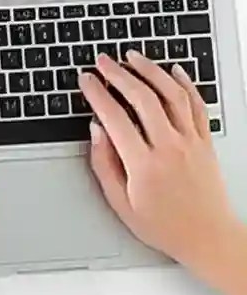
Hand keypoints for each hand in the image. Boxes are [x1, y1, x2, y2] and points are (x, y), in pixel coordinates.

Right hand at [79, 51, 236, 267]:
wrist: (208, 236)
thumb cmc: (164, 226)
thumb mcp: (121, 203)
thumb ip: (104, 165)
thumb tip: (96, 132)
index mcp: (144, 164)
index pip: (115, 118)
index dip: (97, 94)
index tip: (86, 81)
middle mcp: (170, 147)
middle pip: (143, 98)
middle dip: (119, 74)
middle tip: (104, 62)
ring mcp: (191, 141)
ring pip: (171, 94)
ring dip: (151, 71)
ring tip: (134, 57)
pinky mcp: (205, 141)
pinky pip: (196, 104)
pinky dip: (185, 83)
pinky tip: (174, 71)